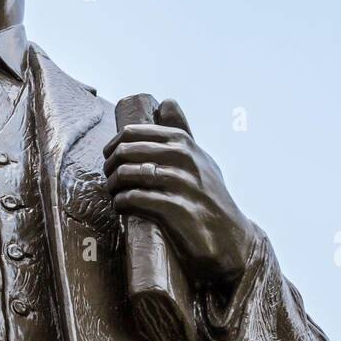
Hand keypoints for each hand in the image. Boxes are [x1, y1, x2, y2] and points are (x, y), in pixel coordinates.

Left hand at [103, 98, 255, 282]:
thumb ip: (182, 130)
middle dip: (110, 166)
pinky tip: (122, 207)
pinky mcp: (176, 210)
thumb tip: (166, 102)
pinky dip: (121, 202)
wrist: (230, 238)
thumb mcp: (200, 158)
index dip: (113, 146)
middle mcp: (183, 158)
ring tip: (114, 194)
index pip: (132, 132)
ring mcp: (181, 184)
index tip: (110, 160)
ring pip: (128, 174)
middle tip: (110, 179)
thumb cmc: (208, 197)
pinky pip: (135, 199)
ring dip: (112, 185)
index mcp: (183, 142)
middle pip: (126, 151)